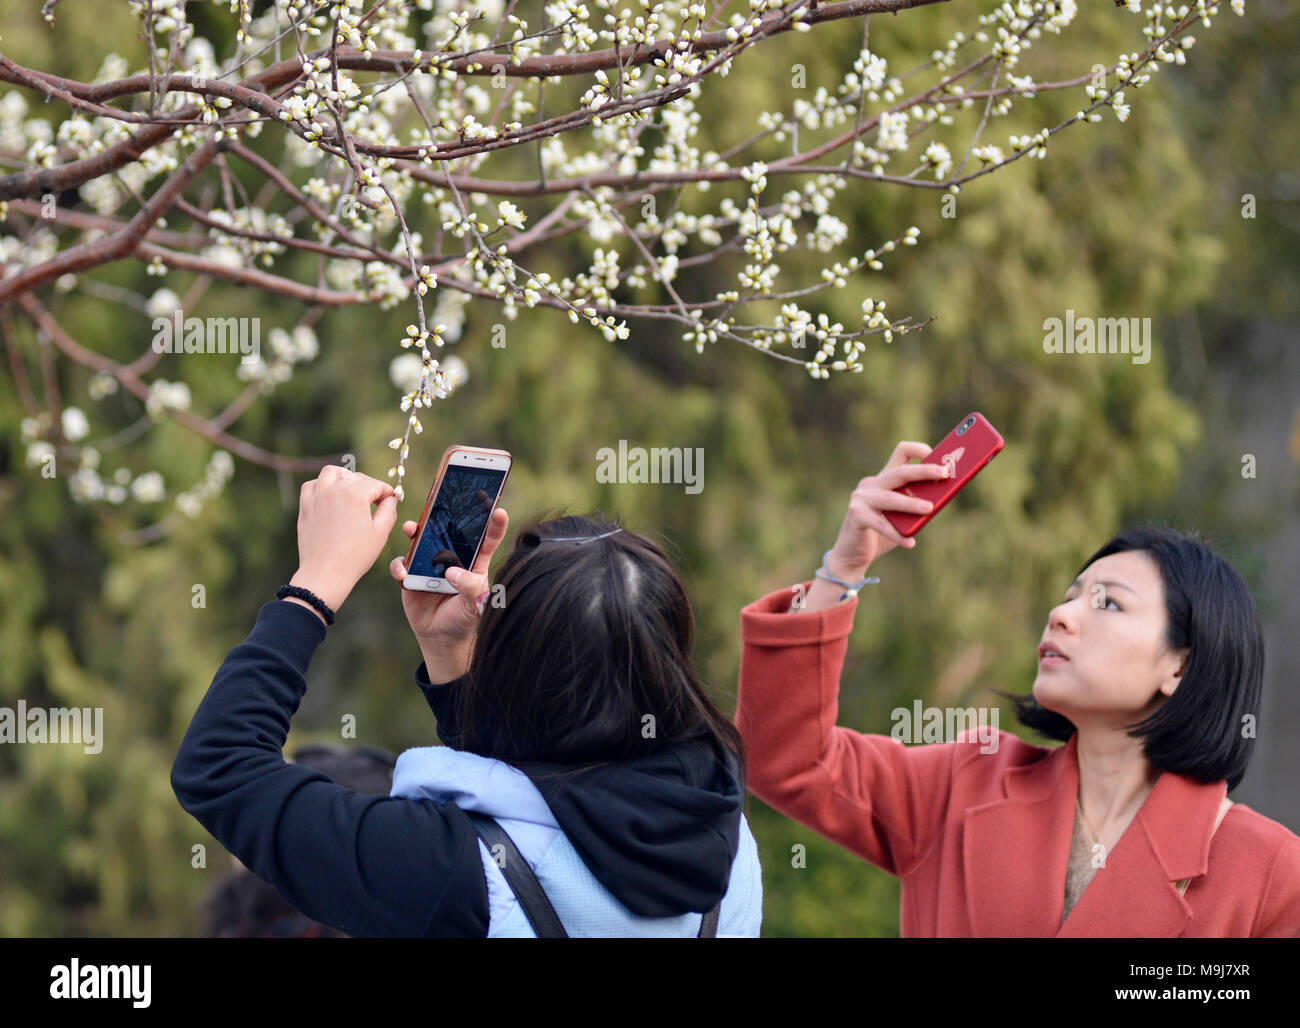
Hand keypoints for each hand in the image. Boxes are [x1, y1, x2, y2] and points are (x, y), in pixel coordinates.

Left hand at [290, 466, 398, 611]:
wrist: (326, 573)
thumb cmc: (355, 555)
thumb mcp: (380, 533)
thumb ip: (389, 510)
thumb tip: (390, 499)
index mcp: (354, 494)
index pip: (375, 484)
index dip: (387, 492)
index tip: (391, 499)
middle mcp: (334, 489)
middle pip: (356, 477)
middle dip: (369, 485)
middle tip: (376, 500)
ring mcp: (317, 497)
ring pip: (331, 473)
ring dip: (344, 477)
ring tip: (352, 489)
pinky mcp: (305, 507)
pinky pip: (312, 485)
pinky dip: (322, 485)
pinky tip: (330, 495)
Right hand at [389, 507, 508, 680]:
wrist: (441, 638)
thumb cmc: (464, 618)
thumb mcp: (475, 605)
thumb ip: (470, 588)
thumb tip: (452, 572)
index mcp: (474, 563)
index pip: (487, 541)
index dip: (494, 525)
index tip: (499, 511)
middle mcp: (452, 558)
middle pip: (448, 532)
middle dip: (443, 516)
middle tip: (440, 502)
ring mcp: (430, 565)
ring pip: (421, 541)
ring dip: (415, 532)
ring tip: (411, 529)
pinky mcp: (411, 576)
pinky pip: (402, 566)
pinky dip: (400, 567)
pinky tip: (402, 574)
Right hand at [828, 439, 950, 575]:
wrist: (853, 555)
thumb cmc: (883, 534)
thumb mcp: (902, 516)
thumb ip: (916, 505)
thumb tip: (944, 497)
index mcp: (885, 478)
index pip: (902, 451)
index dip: (920, 450)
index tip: (941, 459)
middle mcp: (872, 484)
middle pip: (900, 472)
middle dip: (924, 471)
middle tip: (945, 473)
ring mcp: (861, 498)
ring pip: (890, 498)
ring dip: (911, 503)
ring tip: (929, 508)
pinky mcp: (855, 516)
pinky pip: (880, 524)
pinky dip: (896, 534)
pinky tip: (910, 542)